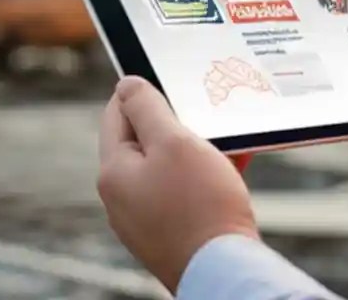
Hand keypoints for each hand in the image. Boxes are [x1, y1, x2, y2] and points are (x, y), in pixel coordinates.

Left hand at [97, 77, 258, 292]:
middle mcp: (122, 197)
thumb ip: (147, 108)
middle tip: (205, 109)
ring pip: (168, 167)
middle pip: (144, 142)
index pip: (117, 114)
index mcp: (114, 171)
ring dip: (197, 149)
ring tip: (227, 139)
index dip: (142, 91)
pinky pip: (184, 192)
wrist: (223, 270)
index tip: (171, 77)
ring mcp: (145, 218)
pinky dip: (206, 175)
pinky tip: (233, 166)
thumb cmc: (200, 204)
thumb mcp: (174, 142)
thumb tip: (126, 84)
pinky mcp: (170, 233)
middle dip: (176, 122)